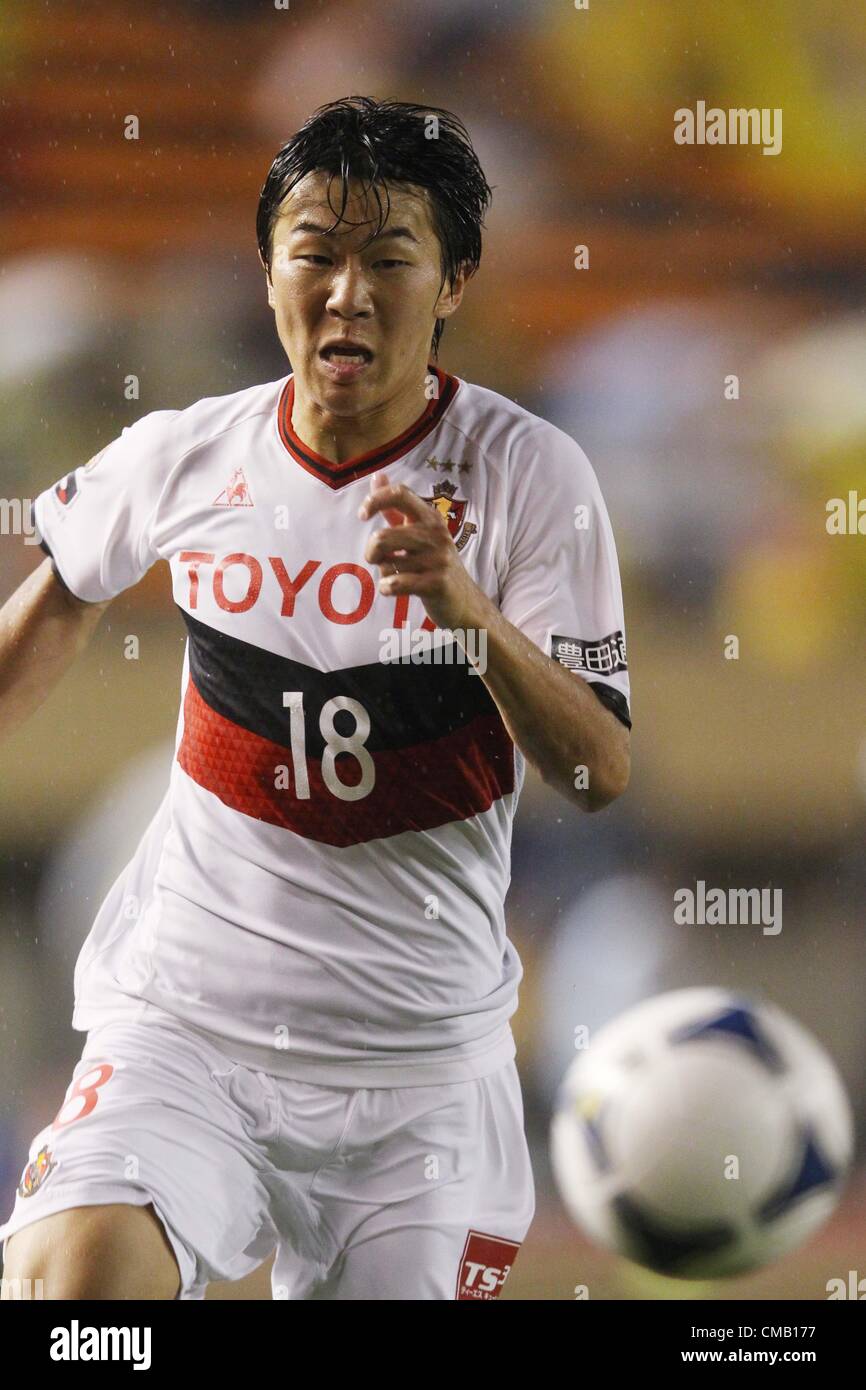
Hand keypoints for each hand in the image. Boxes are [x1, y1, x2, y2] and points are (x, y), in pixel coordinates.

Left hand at [358, 471, 483, 631]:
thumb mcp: (419, 532)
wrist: (464, 601)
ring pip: (387, 564)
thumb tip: (377, 475)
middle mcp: (436, 534)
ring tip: (396, 575)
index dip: (375, 500)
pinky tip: (396, 589)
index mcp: (429, 517)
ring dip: (383, 573)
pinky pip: (395, 584)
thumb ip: (395, 507)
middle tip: (376, 559)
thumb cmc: (434, 564)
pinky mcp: (437, 583)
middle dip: (371, 552)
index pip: (400, 494)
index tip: (362, 515)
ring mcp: (438, 559)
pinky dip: (387, 589)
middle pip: (383, 536)